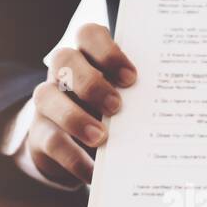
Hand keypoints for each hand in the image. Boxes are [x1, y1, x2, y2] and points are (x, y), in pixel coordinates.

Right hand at [26, 23, 136, 185]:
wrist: (74, 150)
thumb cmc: (108, 116)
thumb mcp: (123, 103)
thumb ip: (136, 99)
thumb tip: (167, 109)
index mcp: (88, 57)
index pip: (89, 35)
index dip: (108, 51)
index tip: (131, 78)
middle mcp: (62, 73)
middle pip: (64, 58)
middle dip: (90, 82)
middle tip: (116, 107)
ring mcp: (47, 102)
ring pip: (46, 95)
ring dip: (74, 117)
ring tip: (102, 138)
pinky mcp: (39, 134)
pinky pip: (50, 140)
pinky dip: (73, 157)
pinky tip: (94, 172)